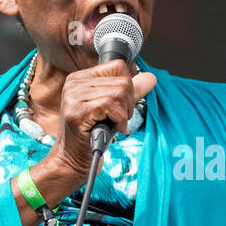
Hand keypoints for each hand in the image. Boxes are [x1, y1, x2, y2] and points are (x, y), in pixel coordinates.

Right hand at [47, 59, 156, 176]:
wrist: (74, 159)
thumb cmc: (94, 135)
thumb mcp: (115, 109)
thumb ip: (131, 92)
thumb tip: (151, 77)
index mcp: (81, 78)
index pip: (118, 67)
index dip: (128, 88)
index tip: (121, 107)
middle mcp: (74, 83)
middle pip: (122, 82)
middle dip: (128, 105)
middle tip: (117, 120)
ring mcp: (73, 96)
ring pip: (118, 93)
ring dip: (123, 114)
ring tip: (113, 124)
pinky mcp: (77, 111)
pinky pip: (110, 106)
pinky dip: (118, 120)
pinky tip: (113, 129)